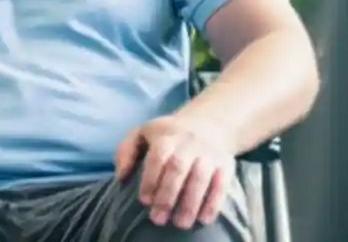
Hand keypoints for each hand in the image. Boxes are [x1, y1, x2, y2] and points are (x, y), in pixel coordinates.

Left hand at [114, 114, 235, 229]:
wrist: (208, 124)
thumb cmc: (166, 135)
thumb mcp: (141, 134)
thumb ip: (125, 152)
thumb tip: (121, 177)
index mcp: (166, 136)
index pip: (157, 158)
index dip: (150, 180)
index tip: (144, 201)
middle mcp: (189, 143)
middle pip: (178, 168)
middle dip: (168, 195)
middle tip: (158, 219)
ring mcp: (209, 153)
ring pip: (201, 178)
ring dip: (190, 203)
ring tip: (180, 224)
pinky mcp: (226, 164)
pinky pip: (221, 184)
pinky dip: (213, 203)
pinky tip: (204, 219)